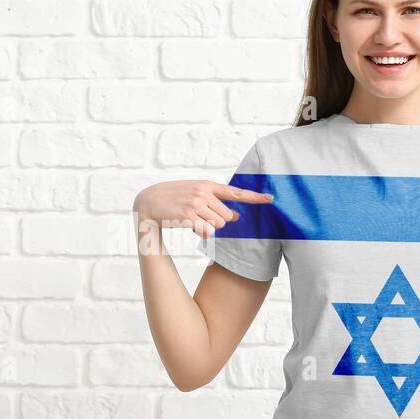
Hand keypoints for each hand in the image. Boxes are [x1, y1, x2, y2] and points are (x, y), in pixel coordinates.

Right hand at [133, 180, 273, 238]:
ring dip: (208, 228)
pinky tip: (189, 226)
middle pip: (228, 216)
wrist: (148, 202)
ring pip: (218, 225)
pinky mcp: (189, 216)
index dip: (254, 196)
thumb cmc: (173, 198)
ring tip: (192, 220)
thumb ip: (215, 201)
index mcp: (207, 185)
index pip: (235, 191)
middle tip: (200, 217)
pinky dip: (201, 233)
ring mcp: (197, 204)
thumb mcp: (194, 192)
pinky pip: (207, 232)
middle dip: (218, 221)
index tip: (270, 198)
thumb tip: (235, 216)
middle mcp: (204, 193)